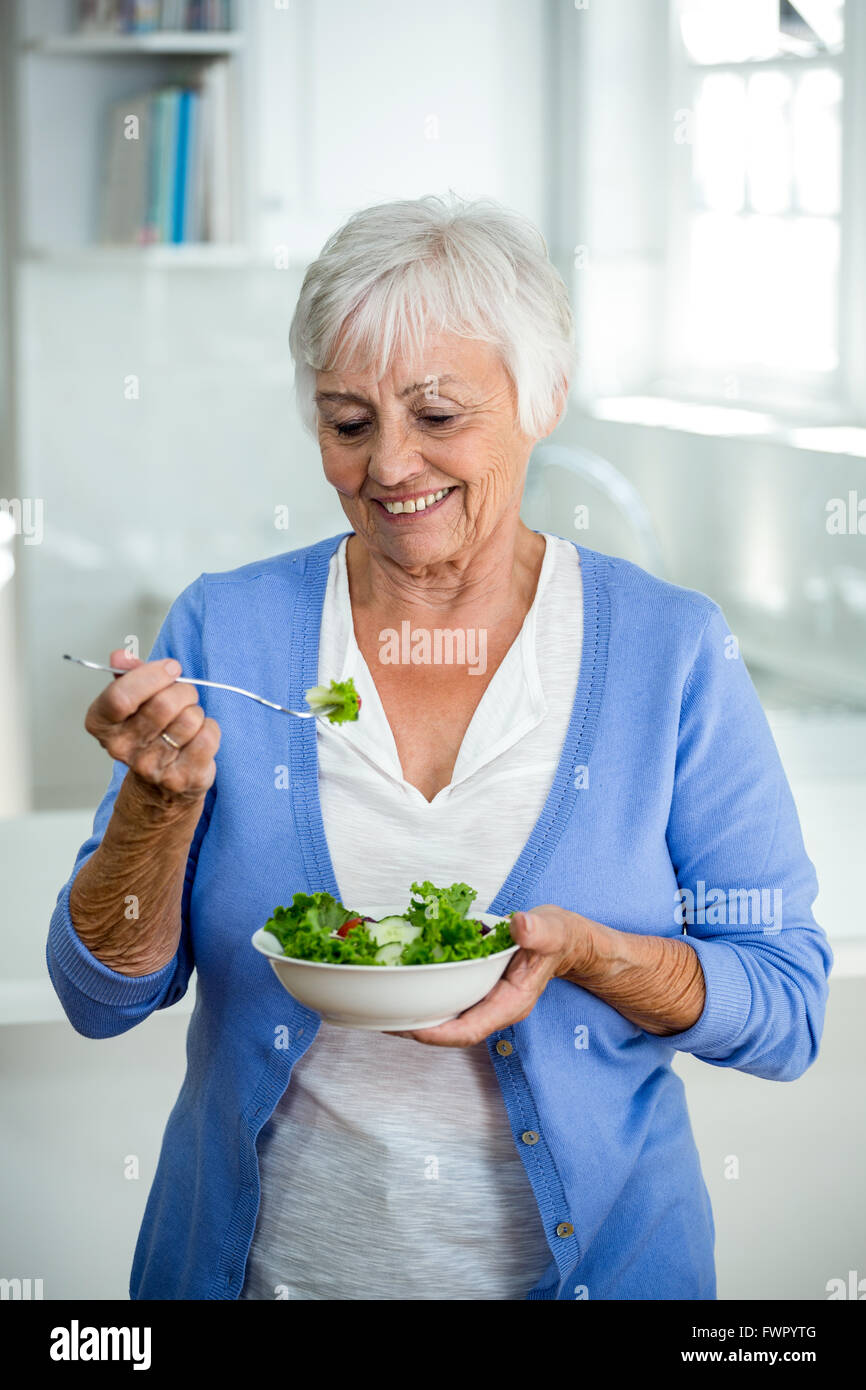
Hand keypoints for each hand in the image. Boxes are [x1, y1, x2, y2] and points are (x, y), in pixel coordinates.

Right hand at [84, 650, 220, 804]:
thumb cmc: (149, 733)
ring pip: (189, 719)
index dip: (152, 676)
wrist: (158, 786)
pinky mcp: (181, 778)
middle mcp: (122, 748)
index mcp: (102, 724)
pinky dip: (210, 729)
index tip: (171, 668)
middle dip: (183, 691)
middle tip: (184, 696)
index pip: (121, 696)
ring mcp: (151, 767)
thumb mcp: (134, 699)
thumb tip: (120, 655)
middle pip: (163, 704)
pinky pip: (207, 737)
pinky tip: (198, 737)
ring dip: (196, 712)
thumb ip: (128, 673)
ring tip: (188, 721)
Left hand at [389, 905, 599, 1047]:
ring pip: (445, 1018)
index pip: (469, 1030)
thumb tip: (520, 924)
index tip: (410, 1028)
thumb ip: (537, 931)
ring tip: (380, 1008)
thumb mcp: (552, 930)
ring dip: (414, 1015)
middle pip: (449, 1030)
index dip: (439, 1033)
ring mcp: (482, 1001)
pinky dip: (423, 994)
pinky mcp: (474, 988)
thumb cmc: (556, 937)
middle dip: (415, 1029)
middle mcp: (492, 1008)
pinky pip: (446, 999)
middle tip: (380, 1020)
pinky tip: (401, 984)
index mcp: (509, 1003)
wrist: (562, 940)